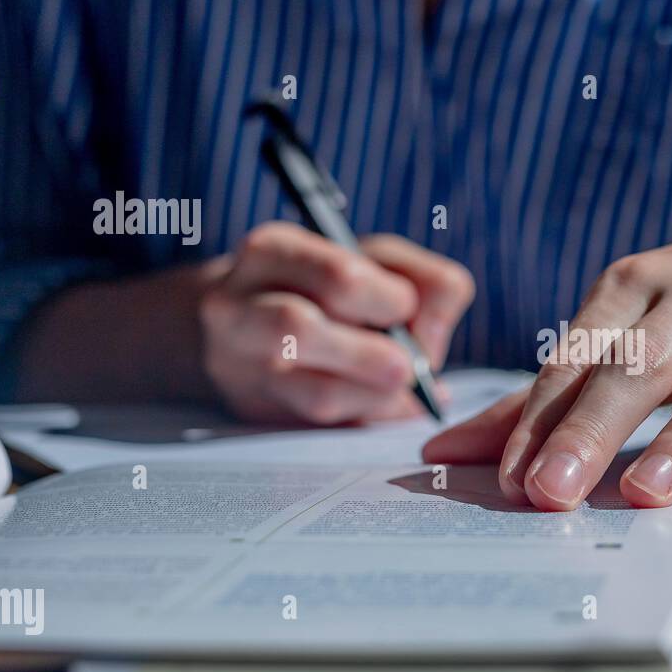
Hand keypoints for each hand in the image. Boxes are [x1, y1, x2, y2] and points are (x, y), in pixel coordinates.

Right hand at [200, 222, 473, 423]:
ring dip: (376, 391)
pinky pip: (323, 421)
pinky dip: (368, 413)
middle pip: (304, 323)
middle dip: (372, 352)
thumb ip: (426, 283)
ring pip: (316, 387)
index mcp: (273, 251)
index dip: (392, 299)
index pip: (341, 277)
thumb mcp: (376, 263)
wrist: (244, 330)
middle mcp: (240, 302)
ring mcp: (240, 361)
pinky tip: (388, 403)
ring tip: (401, 385)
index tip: (407, 309)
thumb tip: (431, 343)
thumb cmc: (325, 289)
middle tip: (407, 366)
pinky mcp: (255, 409)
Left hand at [424, 199, 671, 512]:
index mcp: (637, 283)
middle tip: (550, 492)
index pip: (578, 353)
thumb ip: (551, 390)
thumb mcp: (632, 324)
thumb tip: (447, 448)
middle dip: (591, 429)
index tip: (510, 480)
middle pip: (640, 364)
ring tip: (642, 498)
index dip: (540, 416)